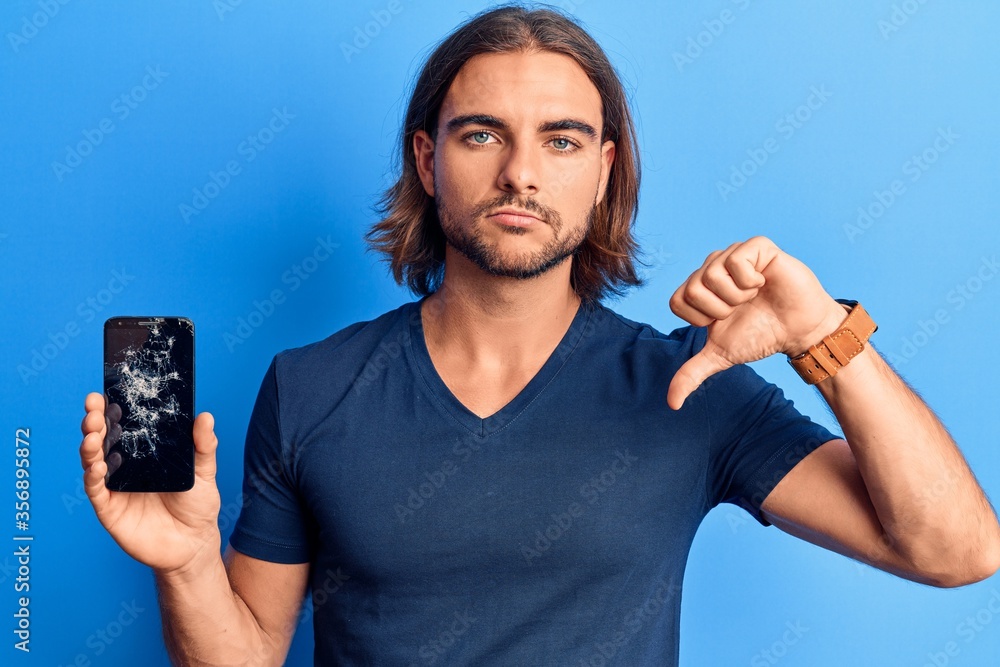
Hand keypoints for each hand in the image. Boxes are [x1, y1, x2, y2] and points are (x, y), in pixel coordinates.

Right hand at [79, 392, 222, 574]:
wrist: (195, 543)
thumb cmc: (197, 505)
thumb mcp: (205, 472)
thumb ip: (204, 446)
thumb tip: (205, 416)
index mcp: (144, 453)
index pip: (123, 426)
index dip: (111, 409)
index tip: (105, 392)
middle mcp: (125, 467)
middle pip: (103, 439)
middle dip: (95, 421)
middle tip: (94, 407)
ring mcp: (115, 487)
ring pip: (93, 461)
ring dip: (89, 445)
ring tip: (92, 432)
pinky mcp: (110, 509)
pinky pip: (96, 490)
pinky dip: (93, 475)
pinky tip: (96, 464)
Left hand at [666, 236, 847, 409]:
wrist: (799, 331)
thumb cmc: (761, 336)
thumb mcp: (722, 355)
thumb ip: (692, 373)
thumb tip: (671, 403)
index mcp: (699, 288)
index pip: (678, 301)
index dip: (701, 317)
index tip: (723, 320)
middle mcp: (713, 267)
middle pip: (694, 288)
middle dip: (720, 308)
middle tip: (741, 309)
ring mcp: (734, 254)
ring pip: (712, 274)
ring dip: (736, 295)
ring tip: (753, 296)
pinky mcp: (757, 246)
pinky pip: (736, 259)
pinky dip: (750, 280)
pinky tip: (763, 283)